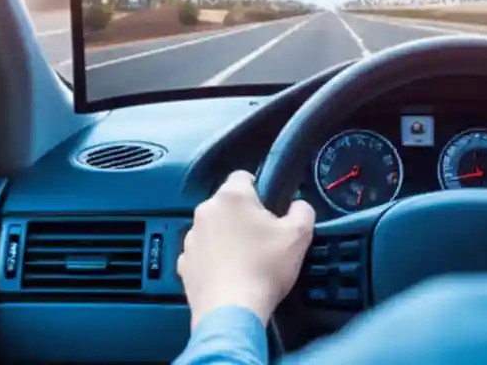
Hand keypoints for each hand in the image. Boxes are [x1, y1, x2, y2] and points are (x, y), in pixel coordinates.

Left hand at [177, 171, 315, 329]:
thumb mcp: (299, 235)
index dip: (260, 188)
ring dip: (226, 237)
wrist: (232, 311)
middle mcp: (205, 211)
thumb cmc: (264, 269)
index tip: (270, 208)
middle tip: (262, 238)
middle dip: (243, 216)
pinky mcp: (183, 263)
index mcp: (231, 197)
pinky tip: (229, 275)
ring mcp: (191, 238)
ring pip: (213, 228)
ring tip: (245, 260)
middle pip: (227, 204)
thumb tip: (298, 206)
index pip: (243, 175)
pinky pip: (202, 253)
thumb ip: (303, 210)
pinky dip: (213, 260)